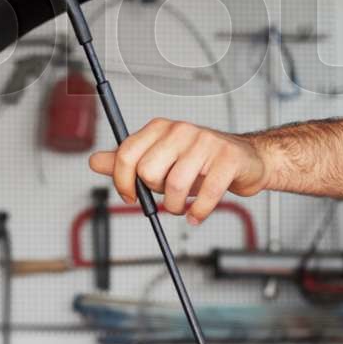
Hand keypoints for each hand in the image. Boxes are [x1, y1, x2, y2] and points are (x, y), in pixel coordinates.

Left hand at [88, 119, 269, 222]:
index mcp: (161, 128)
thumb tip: (95, 161)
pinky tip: (197, 215)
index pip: (126, 154)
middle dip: (155, 193)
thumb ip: (127, 161)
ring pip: (176, 185)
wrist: (247, 160)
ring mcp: (206, 143)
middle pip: (148, 171)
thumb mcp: (160, 160)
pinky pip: (206, 194)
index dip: (122, 182)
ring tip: (182, 207)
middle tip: (167, 195)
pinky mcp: (228, 159)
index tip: (130, 196)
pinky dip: (199, 212)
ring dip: (177, 207)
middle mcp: (182, 130)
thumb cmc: (201, 162)